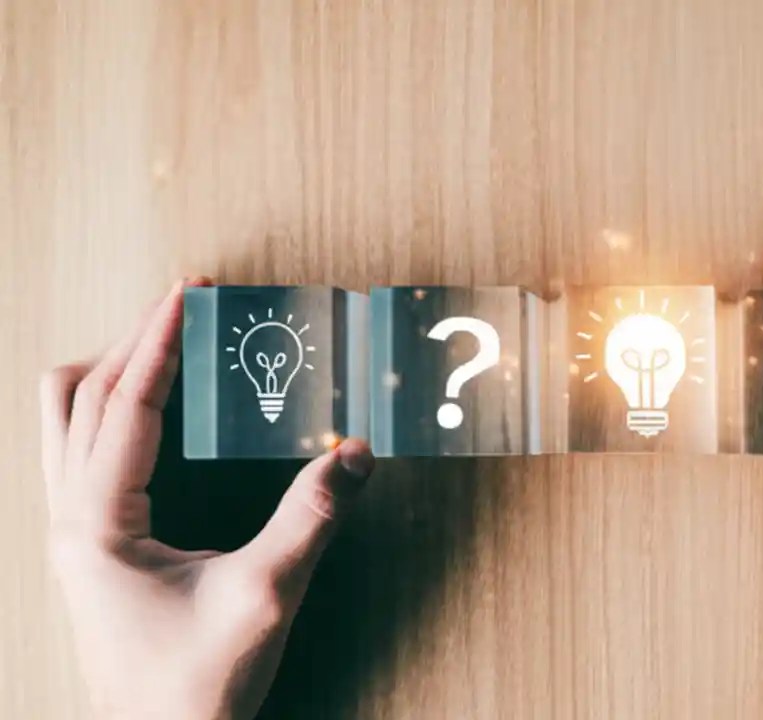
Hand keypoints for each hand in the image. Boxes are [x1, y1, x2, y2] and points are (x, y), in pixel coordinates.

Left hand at [41, 278, 374, 719]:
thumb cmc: (197, 684)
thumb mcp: (264, 596)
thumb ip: (310, 518)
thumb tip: (355, 453)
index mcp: (97, 524)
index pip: (123, 406)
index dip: (156, 343)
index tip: (185, 294)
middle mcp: (71, 520)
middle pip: (79, 397)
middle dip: (132, 342)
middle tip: (185, 306)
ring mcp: (72, 534)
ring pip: (65, 422)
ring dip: (111, 374)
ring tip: (166, 346)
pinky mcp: (88, 547)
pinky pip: (81, 452)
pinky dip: (112, 412)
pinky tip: (156, 411)